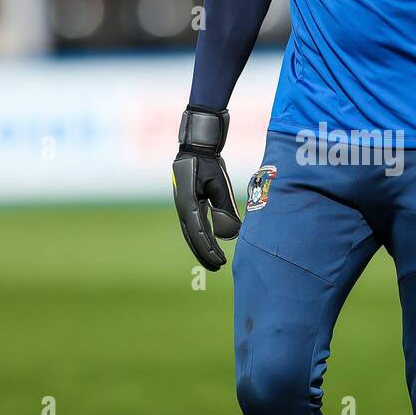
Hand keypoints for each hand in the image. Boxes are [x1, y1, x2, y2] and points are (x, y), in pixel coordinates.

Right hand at [172, 106, 240, 270]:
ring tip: (214, 260)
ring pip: (191, 233)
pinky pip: (193, 224)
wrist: (195, 146)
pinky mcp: (186, 203)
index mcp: (188, 203)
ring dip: (202, 247)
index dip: (209, 250)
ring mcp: (183, 205)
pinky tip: (210, 243)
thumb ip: (224, 207)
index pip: (199, 233)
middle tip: (218, 268)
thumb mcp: (219, 183)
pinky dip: (201, 236)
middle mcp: (182, 207)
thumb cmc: (208, 162)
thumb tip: (232, 232)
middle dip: (204, 254)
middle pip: (192, 237)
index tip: (220, 262)